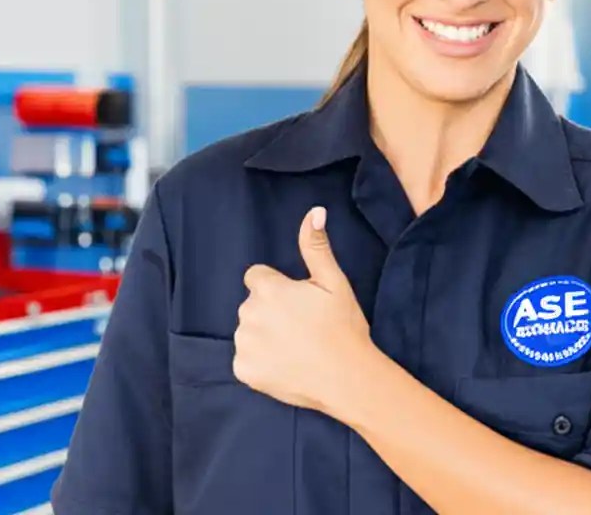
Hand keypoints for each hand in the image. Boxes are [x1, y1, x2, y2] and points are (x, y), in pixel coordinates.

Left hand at [233, 206, 375, 415]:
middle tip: (301, 327)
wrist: (347, 378)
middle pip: (252, 304)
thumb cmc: (343, 327)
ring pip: (248, 331)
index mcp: (267, 289)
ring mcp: (244, 344)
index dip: (278, 289)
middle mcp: (249, 313)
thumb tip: (314, 212)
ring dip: (263, 336)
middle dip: (270, 311)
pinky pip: (245, 358)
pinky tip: (284, 365)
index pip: (257, 278)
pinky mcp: (243, 370)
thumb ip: (316, 247)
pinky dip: (259, 362)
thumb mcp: (334, 282)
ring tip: (295, 347)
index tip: (297, 303)